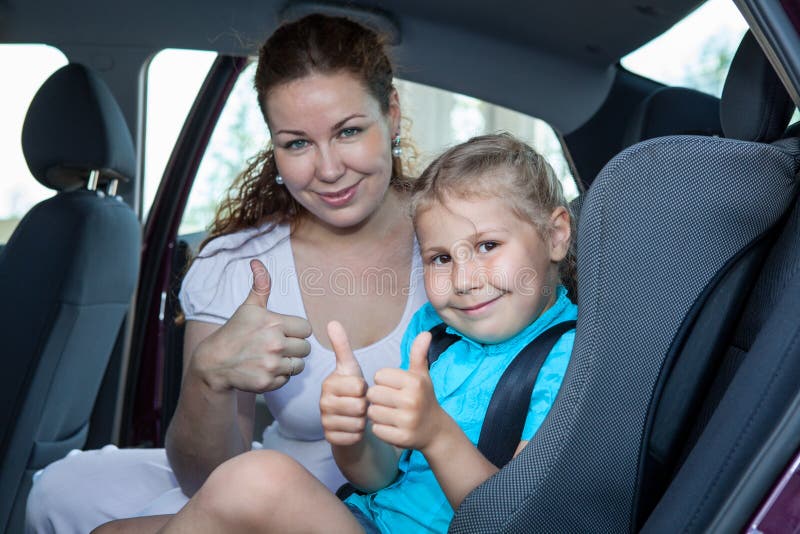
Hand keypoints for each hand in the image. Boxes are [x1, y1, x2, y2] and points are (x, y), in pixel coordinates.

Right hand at [192, 259, 311, 392]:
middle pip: (306, 348)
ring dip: (289, 362)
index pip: (306, 329)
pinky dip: (279, 377)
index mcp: (274, 323)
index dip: (297, 331)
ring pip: (299, 365)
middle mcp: (275, 344)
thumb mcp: (248, 307)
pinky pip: (287, 379)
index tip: (283, 332)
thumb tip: (257, 262)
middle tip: (277, 346)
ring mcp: (271, 364)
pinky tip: (265, 369)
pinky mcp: (268, 382)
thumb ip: (261, 286)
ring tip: (272, 357)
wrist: (214, 362)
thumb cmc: (235, 332)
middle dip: (294, 347)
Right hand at [320, 321, 368, 445]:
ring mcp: (325, 421)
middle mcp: (323, 402)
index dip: (366, 389)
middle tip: (361, 404)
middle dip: (366, 406)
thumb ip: (342, 346)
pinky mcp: (331, 438)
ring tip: (358, 415)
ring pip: (357, 422)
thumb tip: (332, 321)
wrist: (349, 420)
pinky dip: (359, 433)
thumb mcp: (350, 368)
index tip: (360, 389)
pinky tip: (355, 428)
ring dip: (363, 420)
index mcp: (329, 383)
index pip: (359, 385)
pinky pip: (354, 436)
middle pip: (359, 405)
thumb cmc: (353, 391)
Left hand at [367, 332, 444, 451]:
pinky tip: (392, 426)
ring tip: (390, 414)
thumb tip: (425, 333)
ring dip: (377, 414)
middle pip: (372, 394)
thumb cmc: (423, 398)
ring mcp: (407, 421)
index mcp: (414, 382)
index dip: (383, 382)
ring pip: (372, 412)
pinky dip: (380, 428)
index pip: (379, 375)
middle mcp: (411, 400)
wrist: (435, 430)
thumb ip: (418, 354)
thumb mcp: (421, 375)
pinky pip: (376, 430)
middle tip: (390, 402)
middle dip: (377, 398)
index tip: (394, 387)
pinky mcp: (401, 438)